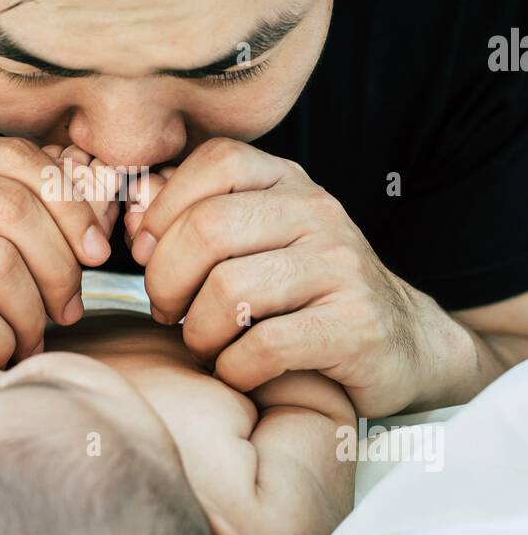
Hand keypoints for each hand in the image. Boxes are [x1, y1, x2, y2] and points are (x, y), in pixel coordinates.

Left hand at [125, 137, 430, 417]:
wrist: (403, 343)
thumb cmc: (307, 294)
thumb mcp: (259, 240)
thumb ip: (197, 217)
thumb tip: (132, 212)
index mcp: (289, 182)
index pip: (214, 162)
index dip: (165, 209)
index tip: (150, 254)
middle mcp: (318, 214)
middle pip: (209, 229)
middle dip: (167, 280)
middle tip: (167, 312)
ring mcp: (341, 268)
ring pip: (229, 291)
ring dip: (198, 332)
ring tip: (206, 346)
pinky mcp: (353, 327)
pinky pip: (262, 348)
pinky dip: (234, 370)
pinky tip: (240, 372)